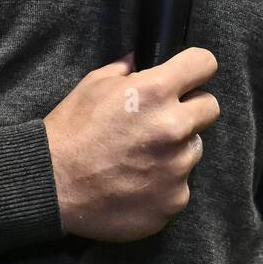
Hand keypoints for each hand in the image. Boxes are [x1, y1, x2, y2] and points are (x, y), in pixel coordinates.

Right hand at [43, 47, 219, 241]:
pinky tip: (136, 182)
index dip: (195, 67)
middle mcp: (174, 128)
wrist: (52, 184)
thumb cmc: (70, 131)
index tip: (189, 75)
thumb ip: (124, 70)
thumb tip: (139, 63)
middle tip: (161, 119)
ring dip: (176, 148)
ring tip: (141, 156)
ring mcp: (177, 168)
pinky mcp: (174, 200)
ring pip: (194, 149)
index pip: (204, 64)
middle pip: (210, 108)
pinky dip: (164, 183)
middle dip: (190, 109)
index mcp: (156, 92)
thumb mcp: (92, 85)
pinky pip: (180, 185)